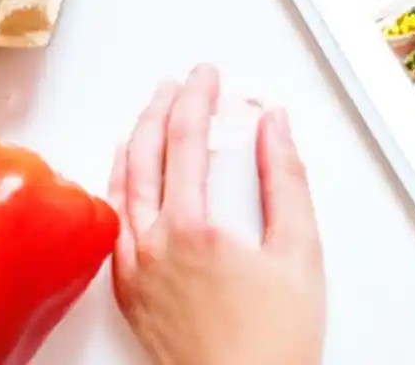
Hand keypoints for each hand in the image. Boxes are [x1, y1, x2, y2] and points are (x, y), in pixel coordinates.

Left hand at [108, 65, 325, 364]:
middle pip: (148, 155)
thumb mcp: (299, 249)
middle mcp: (155, 244)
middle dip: (164, 110)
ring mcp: (135, 269)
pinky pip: (114, 223)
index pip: (188, 140)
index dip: (198, 98)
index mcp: (195, 227)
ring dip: (137, 142)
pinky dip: (119, 187)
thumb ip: (286, 179)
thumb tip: (274, 128)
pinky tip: (127, 181)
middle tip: (180, 85)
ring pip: (121, 187)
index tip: (207, 77)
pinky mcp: (130, 291)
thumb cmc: (275, 336)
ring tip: (150, 118)